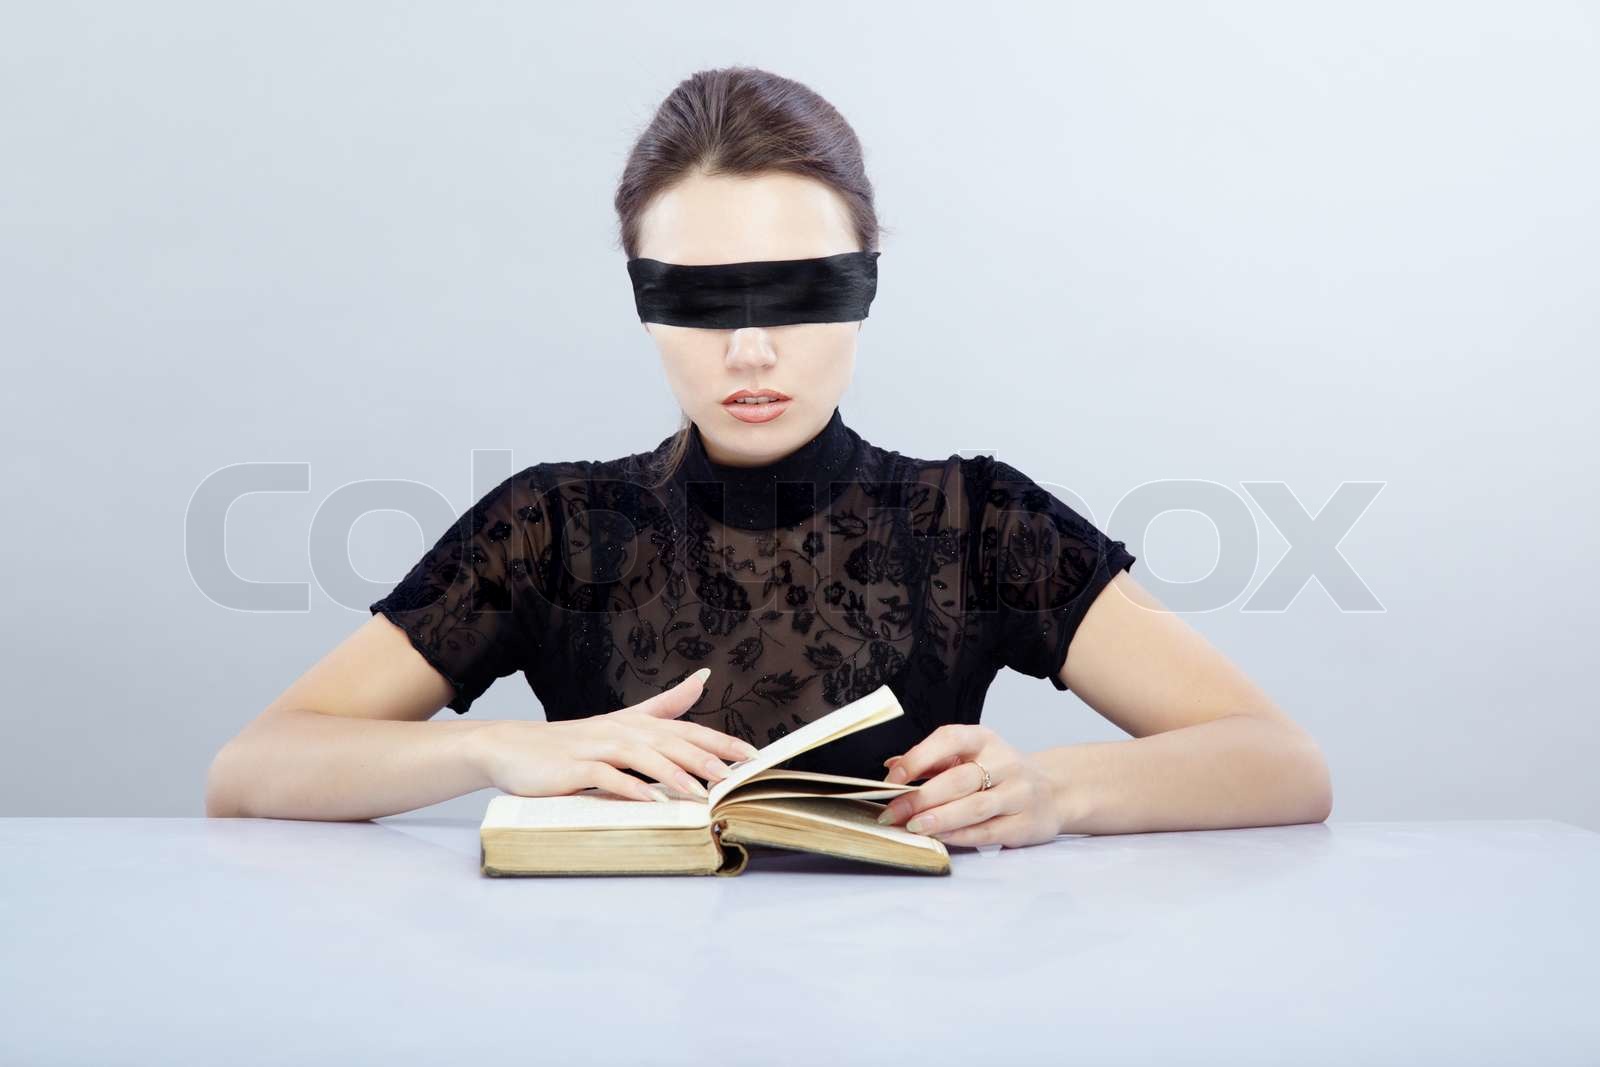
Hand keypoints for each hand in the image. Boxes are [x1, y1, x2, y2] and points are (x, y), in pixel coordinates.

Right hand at [468, 668, 759, 802]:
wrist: (511, 748)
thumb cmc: (570, 742)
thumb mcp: (621, 722)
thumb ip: (664, 704)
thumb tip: (702, 678)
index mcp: (636, 722)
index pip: (687, 729)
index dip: (720, 741)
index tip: (753, 755)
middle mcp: (620, 730)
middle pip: (671, 741)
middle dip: (707, 758)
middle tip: (737, 775)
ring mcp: (596, 748)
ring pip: (643, 757)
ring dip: (674, 774)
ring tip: (702, 791)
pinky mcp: (574, 768)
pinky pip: (607, 778)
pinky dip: (631, 789)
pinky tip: (652, 802)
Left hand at [877, 724, 1060, 847]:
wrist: (1054, 790)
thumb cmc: (1000, 773)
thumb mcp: (971, 756)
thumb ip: (932, 761)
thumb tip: (891, 767)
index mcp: (984, 739)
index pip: (949, 740)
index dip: (917, 758)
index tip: (892, 779)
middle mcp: (1004, 762)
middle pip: (958, 779)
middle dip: (920, 798)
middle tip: (893, 813)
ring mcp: (1018, 793)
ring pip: (973, 807)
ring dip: (939, 818)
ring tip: (913, 827)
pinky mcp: (1024, 823)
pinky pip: (987, 831)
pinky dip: (959, 835)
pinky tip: (939, 838)